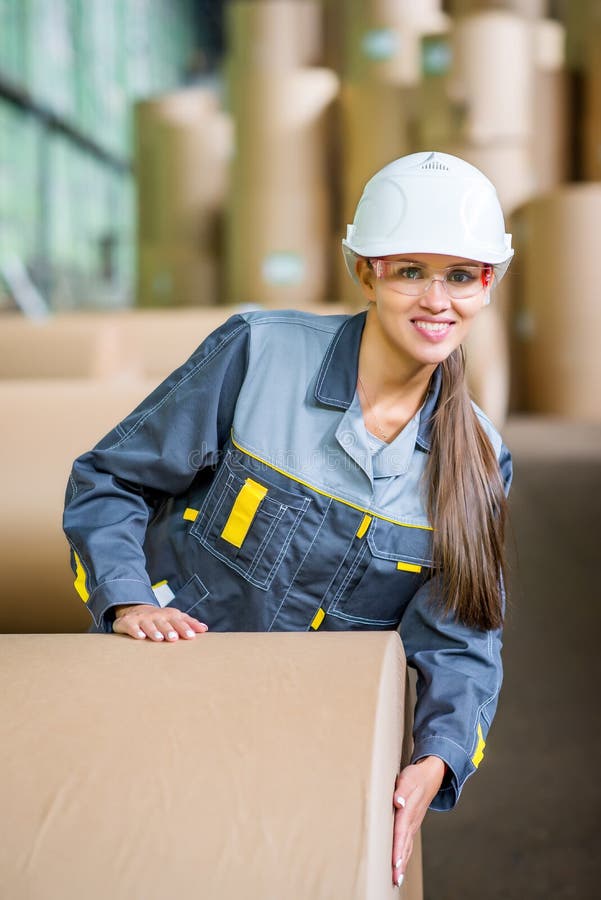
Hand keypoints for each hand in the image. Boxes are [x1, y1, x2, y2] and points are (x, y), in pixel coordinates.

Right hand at [112, 604, 208, 641]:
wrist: (136, 610)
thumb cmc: (160, 618)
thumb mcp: (174, 618)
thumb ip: (188, 623)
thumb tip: (204, 628)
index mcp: (170, 615)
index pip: (179, 621)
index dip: (186, 627)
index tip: (192, 636)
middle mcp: (157, 615)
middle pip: (165, 622)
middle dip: (170, 629)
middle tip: (174, 638)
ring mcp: (143, 618)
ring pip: (149, 624)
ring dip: (154, 631)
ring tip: (159, 639)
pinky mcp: (129, 622)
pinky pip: (132, 626)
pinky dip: (136, 631)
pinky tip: (140, 637)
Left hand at [390, 756, 445, 887]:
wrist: (431, 774)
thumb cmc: (416, 777)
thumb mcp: (407, 779)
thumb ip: (401, 791)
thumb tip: (397, 802)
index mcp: (408, 811)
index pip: (401, 832)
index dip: (398, 848)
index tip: (395, 863)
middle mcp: (412, 821)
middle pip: (405, 845)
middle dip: (400, 863)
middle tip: (396, 880)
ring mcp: (414, 824)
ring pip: (407, 846)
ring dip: (403, 863)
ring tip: (397, 879)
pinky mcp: (412, 824)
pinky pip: (408, 843)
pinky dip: (404, 855)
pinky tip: (400, 864)